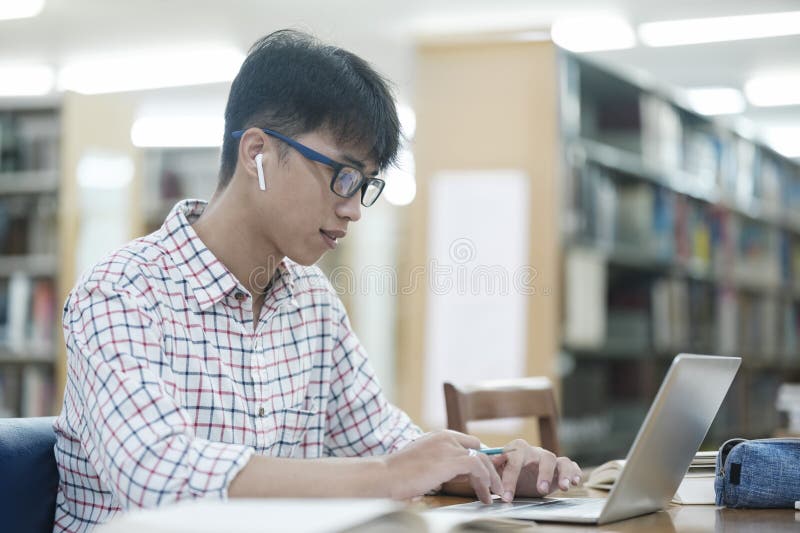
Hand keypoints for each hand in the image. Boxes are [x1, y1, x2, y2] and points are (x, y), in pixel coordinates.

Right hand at [384, 430, 503, 503]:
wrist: (385, 476)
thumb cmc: (399, 474)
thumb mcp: (425, 464)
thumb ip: (444, 465)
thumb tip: (463, 476)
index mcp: (439, 436)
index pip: (469, 442)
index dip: (480, 458)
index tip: (485, 475)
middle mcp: (446, 437)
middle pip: (479, 448)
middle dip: (489, 467)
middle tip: (494, 485)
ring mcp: (449, 447)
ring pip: (482, 458)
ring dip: (491, 478)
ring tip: (492, 495)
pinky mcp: (451, 460)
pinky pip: (478, 467)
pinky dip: (485, 480)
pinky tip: (484, 494)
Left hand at [490, 439, 581, 501]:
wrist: (519, 476)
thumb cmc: (507, 474)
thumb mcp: (496, 472)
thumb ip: (490, 468)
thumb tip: (483, 466)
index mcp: (515, 450)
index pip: (513, 460)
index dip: (510, 479)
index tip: (506, 497)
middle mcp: (532, 452)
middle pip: (540, 455)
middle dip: (542, 473)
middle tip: (541, 490)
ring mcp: (546, 458)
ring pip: (555, 458)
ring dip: (561, 473)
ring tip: (564, 487)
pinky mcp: (559, 466)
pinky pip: (569, 464)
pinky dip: (574, 472)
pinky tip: (575, 483)